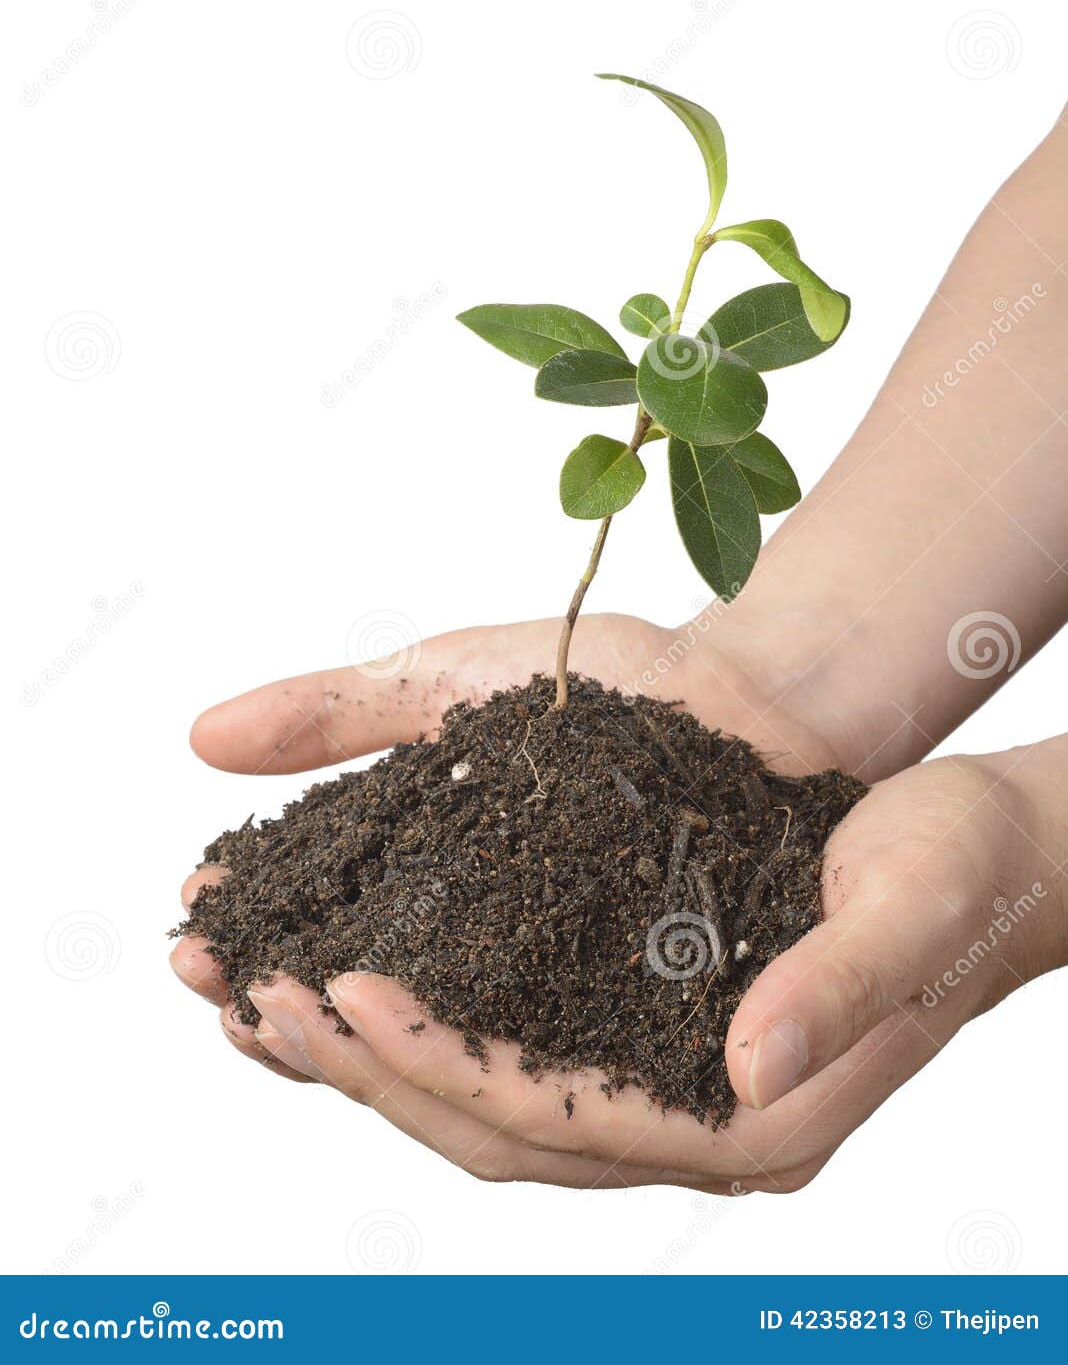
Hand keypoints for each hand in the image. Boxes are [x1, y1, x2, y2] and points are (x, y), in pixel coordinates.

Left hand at [172, 621, 1066, 1189]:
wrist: (974, 845)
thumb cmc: (957, 867)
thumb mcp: (915, 903)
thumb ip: (842, 991)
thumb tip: (754, 1068)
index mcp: (751, 1122)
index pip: (559, 1117)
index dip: (443, 1063)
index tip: (342, 993)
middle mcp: (692, 1121)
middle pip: (496, 1124)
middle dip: (371, 1067)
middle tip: (258, 992)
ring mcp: (662, 1080)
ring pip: (486, 1093)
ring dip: (375, 1048)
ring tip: (267, 984)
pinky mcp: (643, 1024)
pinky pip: (511, 1037)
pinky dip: (427, 1009)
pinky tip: (359, 959)